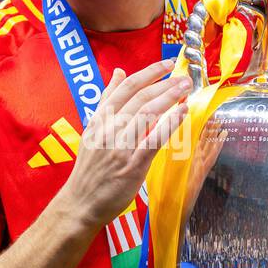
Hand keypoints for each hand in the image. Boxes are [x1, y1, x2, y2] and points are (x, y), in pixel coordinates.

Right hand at [63, 59, 190, 228]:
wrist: (80, 203)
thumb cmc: (90, 169)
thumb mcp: (92, 130)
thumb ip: (106, 100)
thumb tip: (118, 72)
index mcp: (99, 119)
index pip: (125, 87)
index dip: (149, 72)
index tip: (167, 65)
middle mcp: (108, 129)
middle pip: (139, 97)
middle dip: (165, 83)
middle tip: (184, 77)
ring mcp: (120, 146)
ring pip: (147, 114)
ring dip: (170, 97)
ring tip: (186, 89)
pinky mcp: (132, 165)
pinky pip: (153, 139)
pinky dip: (169, 123)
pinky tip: (182, 113)